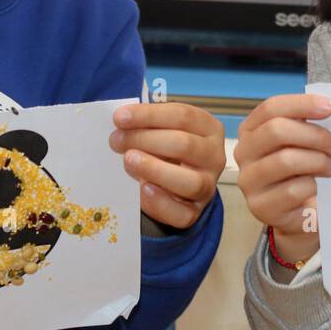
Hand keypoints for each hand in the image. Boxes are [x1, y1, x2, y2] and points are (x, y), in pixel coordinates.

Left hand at [109, 102, 225, 229]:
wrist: (176, 183)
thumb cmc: (168, 149)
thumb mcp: (163, 130)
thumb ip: (147, 124)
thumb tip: (121, 121)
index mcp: (209, 128)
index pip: (183, 116)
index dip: (149, 115)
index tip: (119, 117)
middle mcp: (214, 156)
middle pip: (185, 145)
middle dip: (145, 140)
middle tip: (116, 140)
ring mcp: (208, 186)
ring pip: (190, 182)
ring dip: (154, 170)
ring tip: (128, 161)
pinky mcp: (195, 212)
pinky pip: (181, 214)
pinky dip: (160, 202)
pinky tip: (142, 188)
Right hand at [234, 94, 330, 260]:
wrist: (298, 213)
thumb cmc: (300, 170)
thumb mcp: (301, 143)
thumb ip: (306, 124)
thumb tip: (327, 107)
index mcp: (251, 130)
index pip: (271, 108)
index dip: (301, 104)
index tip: (330, 108)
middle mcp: (243, 152)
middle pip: (276, 131)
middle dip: (314, 135)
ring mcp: (248, 180)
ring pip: (285, 160)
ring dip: (318, 161)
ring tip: (330, 167)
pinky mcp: (260, 206)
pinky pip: (292, 190)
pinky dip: (311, 186)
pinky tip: (315, 188)